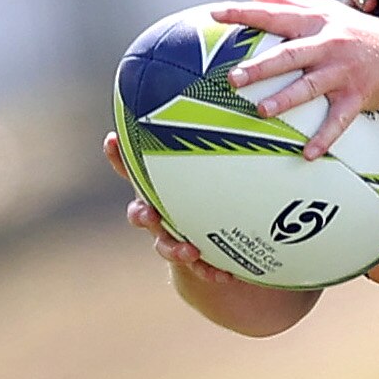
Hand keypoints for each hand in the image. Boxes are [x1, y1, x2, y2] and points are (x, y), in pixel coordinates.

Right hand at [104, 134, 310, 334]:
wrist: (235, 245)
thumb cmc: (234, 194)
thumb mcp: (238, 167)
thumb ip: (240, 143)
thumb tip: (267, 104)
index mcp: (168, 182)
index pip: (137, 166)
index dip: (119, 156)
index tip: (112, 141)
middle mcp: (164, 210)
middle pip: (141, 209)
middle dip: (141, 211)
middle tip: (149, 212)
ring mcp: (176, 239)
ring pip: (162, 244)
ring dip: (171, 248)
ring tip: (189, 250)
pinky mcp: (194, 264)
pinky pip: (195, 270)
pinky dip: (207, 271)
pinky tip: (223, 274)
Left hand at [213, 0, 378, 154]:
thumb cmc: (363, 34)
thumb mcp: (328, 11)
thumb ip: (290, 3)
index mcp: (318, 21)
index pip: (275, 15)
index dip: (245, 13)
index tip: (216, 13)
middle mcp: (329, 44)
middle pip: (290, 54)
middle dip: (261, 66)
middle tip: (234, 77)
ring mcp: (344, 71)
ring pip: (311, 86)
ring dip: (286, 99)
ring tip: (262, 110)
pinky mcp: (358, 96)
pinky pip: (338, 121)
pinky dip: (324, 138)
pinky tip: (307, 155)